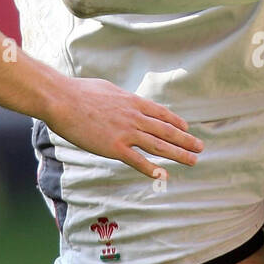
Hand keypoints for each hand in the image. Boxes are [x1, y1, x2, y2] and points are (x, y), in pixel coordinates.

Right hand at [43, 78, 202, 178]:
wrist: (62, 99)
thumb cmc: (79, 91)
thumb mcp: (107, 89)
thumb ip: (120, 98)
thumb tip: (126, 100)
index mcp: (132, 102)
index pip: (161, 113)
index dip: (176, 122)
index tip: (187, 129)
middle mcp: (134, 117)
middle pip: (166, 130)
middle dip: (185, 140)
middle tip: (201, 147)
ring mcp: (125, 133)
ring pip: (158, 146)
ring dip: (178, 154)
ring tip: (193, 161)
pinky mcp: (113, 147)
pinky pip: (137, 160)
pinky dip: (151, 168)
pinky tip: (163, 175)